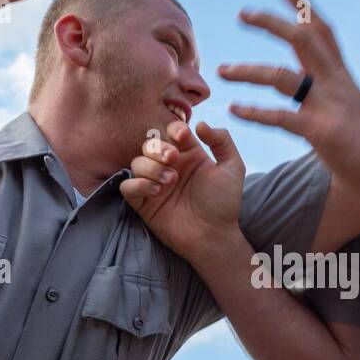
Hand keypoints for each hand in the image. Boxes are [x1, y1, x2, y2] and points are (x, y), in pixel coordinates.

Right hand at [121, 120, 246, 260]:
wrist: (214, 235)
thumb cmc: (224, 204)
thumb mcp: (232, 168)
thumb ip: (223, 141)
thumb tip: (200, 124)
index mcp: (188, 155)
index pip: (172, 132)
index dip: (174, 130)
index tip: (182, 137)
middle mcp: (169, 167)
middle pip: (150, 144)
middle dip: (159, 148)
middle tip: (172, 159)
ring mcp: (155, 184)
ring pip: (136, 162)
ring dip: (151, 167)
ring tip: (170, 181)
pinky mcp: (143, 202)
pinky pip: (127, 186)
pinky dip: (138, 184)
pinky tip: (156, 192)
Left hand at [219, 0, 359, 207]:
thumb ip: (349, 99)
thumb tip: (352, 92)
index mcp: (344, 79)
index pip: (323, 32)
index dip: (303, 7)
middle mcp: (336, 84)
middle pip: (302, 38)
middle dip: (271, 22)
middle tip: (243, 14)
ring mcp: (329, 106)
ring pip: (281, 76)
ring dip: (247, 71)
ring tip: (222, 70)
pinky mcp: (322, 132)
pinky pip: (280, 116)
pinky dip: (254, 112)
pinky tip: (235, 109)